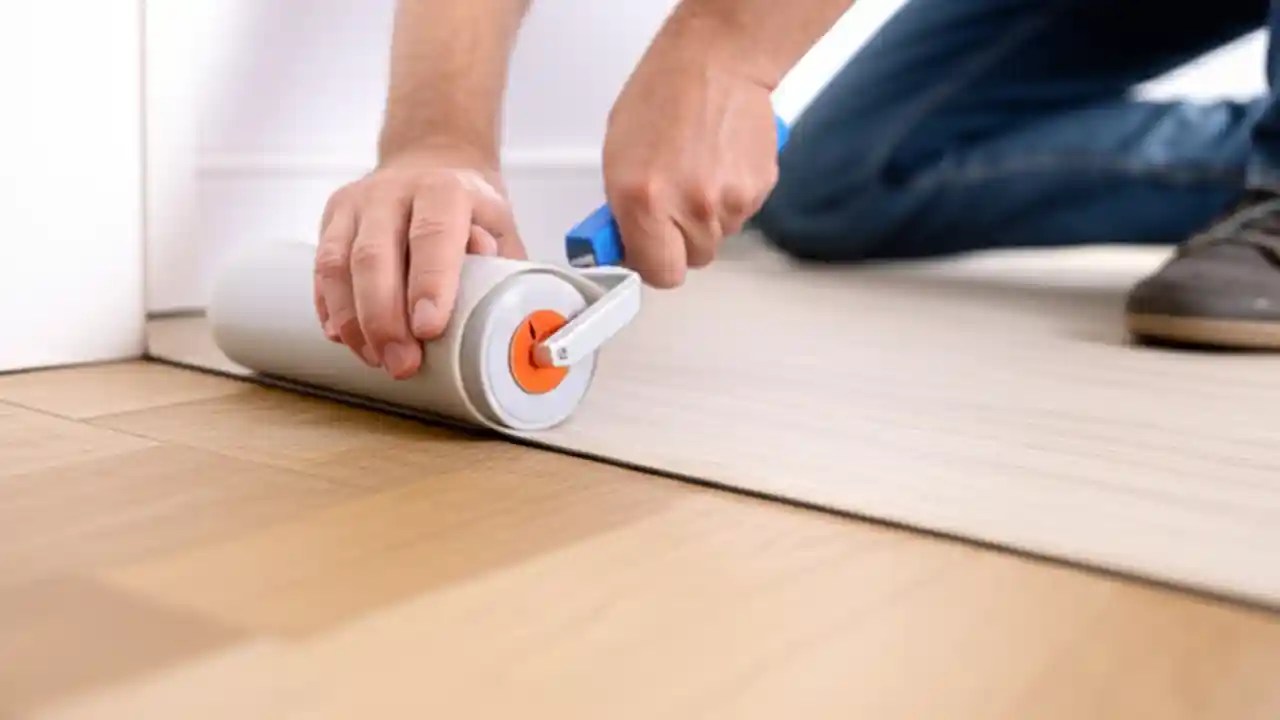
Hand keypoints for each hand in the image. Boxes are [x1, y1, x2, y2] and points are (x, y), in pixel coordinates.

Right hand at [314, 146, 524, 378]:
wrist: (431, 163)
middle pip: (374, 256)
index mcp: (443, 189)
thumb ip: (499, 264)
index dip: (428, 284)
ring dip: (354, 321)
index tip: (428, 330)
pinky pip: (321, 270)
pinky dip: (331, 309)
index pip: (431, 235)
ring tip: (375, 359)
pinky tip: (345, 338)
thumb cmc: (470, 208)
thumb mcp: (499, 226)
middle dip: (384, 319)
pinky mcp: (332, 219)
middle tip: (400, 364)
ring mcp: (356, 204)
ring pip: (337, 265)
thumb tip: (495, 307)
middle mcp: (393, 191)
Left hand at [603, 20, 779, 287]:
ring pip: (719, 236)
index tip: (649, 251)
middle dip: (680, 240)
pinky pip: (741, 213)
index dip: (654, 263)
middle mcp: (690, 207)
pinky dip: (731, 197)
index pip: (659, 273)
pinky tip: (719, 163)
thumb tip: (627, 244)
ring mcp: (730, 200)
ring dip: (707, 217)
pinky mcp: (759, 189)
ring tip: (697, 171)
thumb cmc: (663, 95)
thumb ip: (624, 209)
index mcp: (644, 201)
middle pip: (693, 259)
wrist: (717, 61)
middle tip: (672, 205)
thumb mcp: (618, 155)